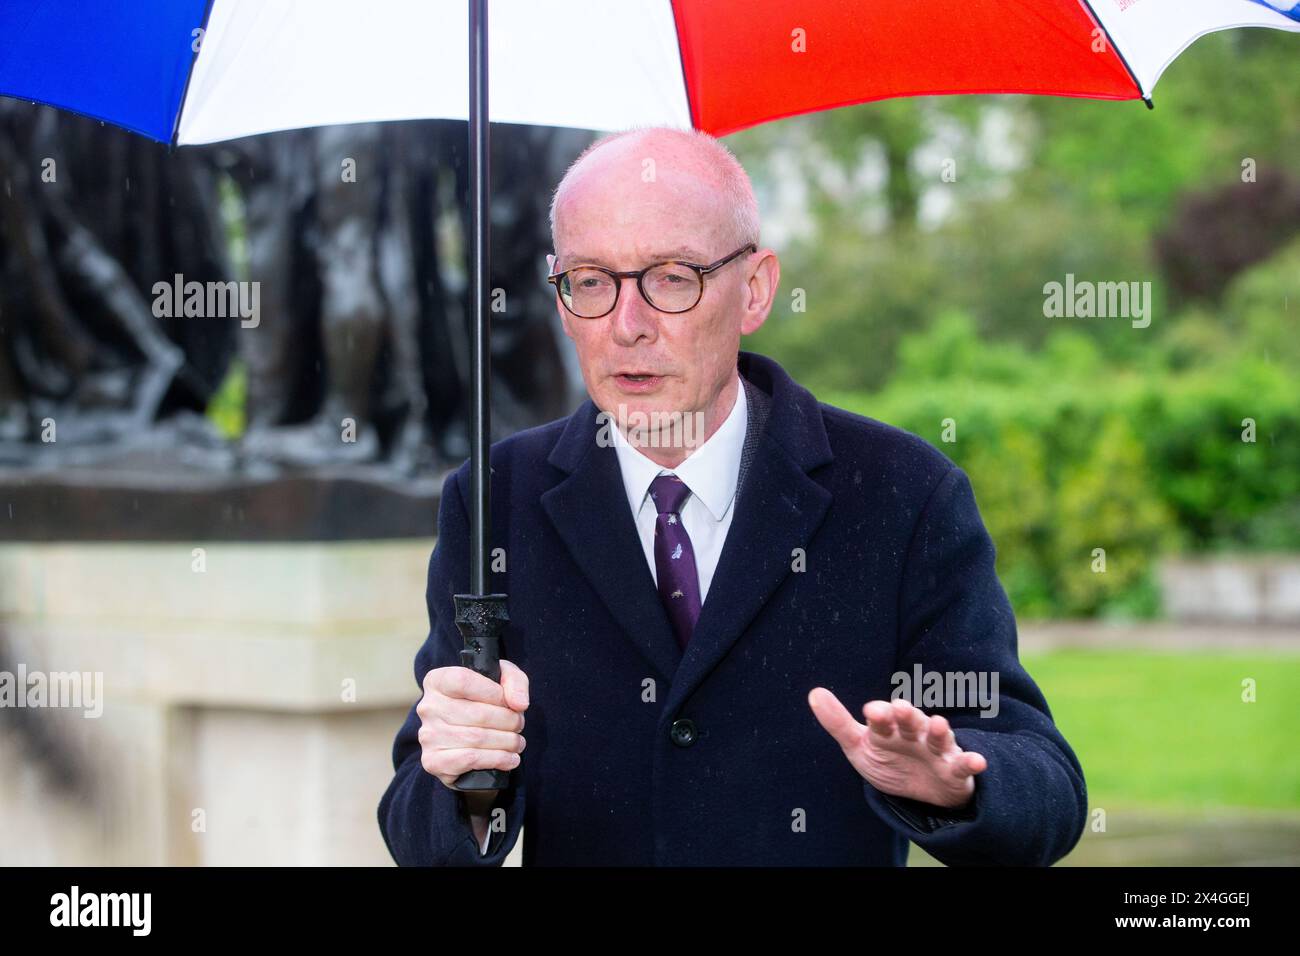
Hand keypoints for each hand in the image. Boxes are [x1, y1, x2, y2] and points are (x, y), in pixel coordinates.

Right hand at [417, 659, 528, 792]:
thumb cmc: (486, 702)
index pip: (464, 681)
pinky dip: (497, 759)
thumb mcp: (503, 679)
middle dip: (509, 721)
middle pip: (477, 714)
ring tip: (517, 742)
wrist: (470, 739)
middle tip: (519, 725)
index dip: (494, 693)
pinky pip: (470, 759)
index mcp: (438, 681)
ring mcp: (428, 735)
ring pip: (477, 738)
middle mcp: (428, 707)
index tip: (510, 703)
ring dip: (507, 742)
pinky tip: (510, 759)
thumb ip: (515, 681)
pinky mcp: (433, 761)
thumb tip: (519, 704)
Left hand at [808, 689, 985, 809]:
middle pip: (911, 722)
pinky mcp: (955, 770)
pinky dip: (971, 762)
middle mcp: (914, 734)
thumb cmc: (888, 759)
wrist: (920, 791)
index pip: (883, 719)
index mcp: (889, 728)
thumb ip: (837, 723)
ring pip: (938, 738)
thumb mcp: (859, 746)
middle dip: (906, 716)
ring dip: (938, 730)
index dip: (879, 715)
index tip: (871, 711)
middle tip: (899, 708)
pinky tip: (977, 761)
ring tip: (937, 723)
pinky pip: (964, 765)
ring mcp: (936, 751)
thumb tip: (813, 692)